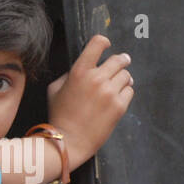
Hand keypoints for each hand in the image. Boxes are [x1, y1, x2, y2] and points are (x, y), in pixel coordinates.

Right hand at [46, 35, 133, 172]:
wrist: (68, 141)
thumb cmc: (59, 116)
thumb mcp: (54, 91)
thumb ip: (69, 74)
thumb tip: (85, 67)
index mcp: (79, 72)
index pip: (97, 44)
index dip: (103, 42)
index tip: (105, 45)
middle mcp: (96, 79)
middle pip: (118, 59)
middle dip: (120, 61)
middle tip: (120, 63)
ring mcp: (110, 92)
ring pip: (126, 75)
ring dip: (121, 78)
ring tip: (115, 86)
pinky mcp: (119, 105)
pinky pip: (130, 90)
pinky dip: (124, 92)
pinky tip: (115, 98)